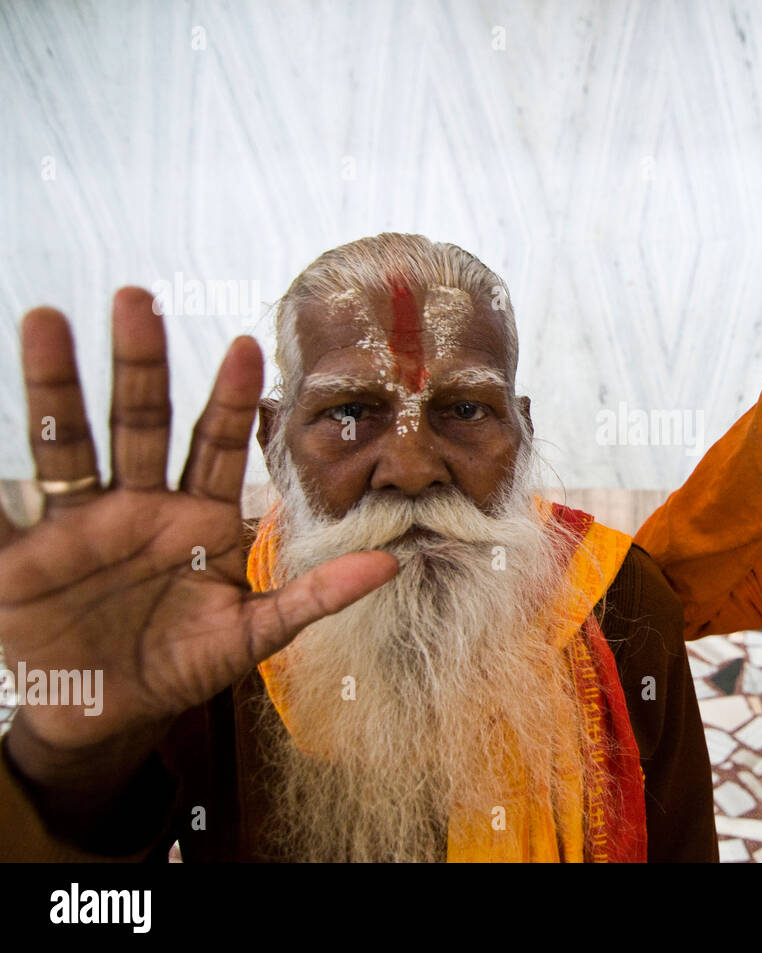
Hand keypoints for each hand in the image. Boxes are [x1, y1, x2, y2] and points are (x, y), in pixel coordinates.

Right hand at [0, 288, 396, 783]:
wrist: (113, 714)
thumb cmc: (185, 665)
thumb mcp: (253, 636)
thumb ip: (316, 597)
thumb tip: (390, 564)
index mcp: (198, 517)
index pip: (218, 445)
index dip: (230, 400)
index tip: (246, 346)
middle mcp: (139, 504)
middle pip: (140, 421)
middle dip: (141, 363)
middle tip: (137, 298)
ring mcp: (80, 522)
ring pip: (71, 442)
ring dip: (58, 384)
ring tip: (49, 319)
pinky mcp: (23, 553)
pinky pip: (1, 509)